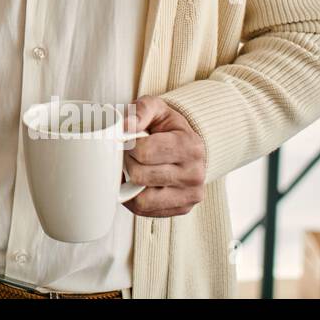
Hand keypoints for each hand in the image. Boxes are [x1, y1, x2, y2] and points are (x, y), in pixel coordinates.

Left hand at [120, 95, 206, 217]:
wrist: (188, 146)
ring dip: (129, 184)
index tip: (129, 141)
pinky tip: (136, 184)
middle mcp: (194, 174)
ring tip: (132, 169)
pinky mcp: (182, 209)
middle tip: (129, 155)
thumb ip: (140, 111)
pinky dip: (134, 198)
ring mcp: (190, 195)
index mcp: (190, 146)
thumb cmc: (168, 127)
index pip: (144, 152)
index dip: (128, 146)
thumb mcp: (156, 109)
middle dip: (127, 163)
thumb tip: (124, 126)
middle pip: (140, 176)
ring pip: (141, 199)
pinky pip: (145, 210)